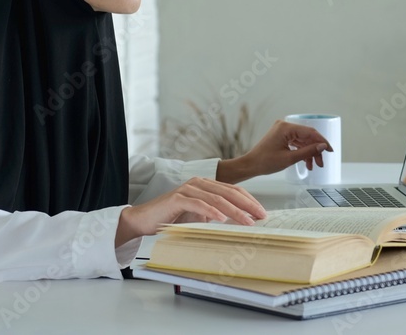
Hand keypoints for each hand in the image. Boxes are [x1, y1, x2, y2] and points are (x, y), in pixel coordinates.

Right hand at [115, 177, 266, 245]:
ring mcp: (188, 189)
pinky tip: (222, 219)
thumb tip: (239, 222)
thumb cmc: (171, 218)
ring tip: (247, 221)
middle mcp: (198, 183)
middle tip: (260, 216)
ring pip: (217, 198)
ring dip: (234, 211)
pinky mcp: (178, 198)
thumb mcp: (199, 216)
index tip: (261, 212)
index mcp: (205, 185)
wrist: (144, 220)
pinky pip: (199, 204)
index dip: (249, 200)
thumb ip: (215, 215)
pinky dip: (212, 212)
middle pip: (229, 192)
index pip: (233, 190)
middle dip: (248, 205)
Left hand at [216, 119, 332, 183]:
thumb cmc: (266, 162)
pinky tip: (306, 163)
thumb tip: (323, 146)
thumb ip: (308, 151)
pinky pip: (296, 142)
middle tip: (321, 163)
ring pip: (303, 140)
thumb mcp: (290, 158)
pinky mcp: (281, 136)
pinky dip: (302, 152)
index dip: (322, 141)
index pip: (310, 132)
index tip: (331, 150)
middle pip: (307, 136)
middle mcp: (284, 126)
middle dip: (315, 150)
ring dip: (309, 152)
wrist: (251, 165)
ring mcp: (283, 131)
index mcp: (286, 127)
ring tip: (314, 166)